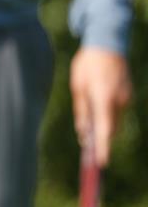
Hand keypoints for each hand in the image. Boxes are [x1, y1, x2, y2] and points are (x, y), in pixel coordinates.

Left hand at [70, 47, 131, 167]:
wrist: (108, 43)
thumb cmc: (87, 65)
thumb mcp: (78, 87)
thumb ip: (82, 111)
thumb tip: (84, 132)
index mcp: (104, 98)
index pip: (104, 129)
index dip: (103, 148)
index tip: (101, 162)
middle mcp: (119, 100)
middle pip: (111, 128)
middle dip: (102, 141)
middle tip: (90, 155)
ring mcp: (126, 97)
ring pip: (114, 120)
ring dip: (104, 127)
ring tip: (89, 134)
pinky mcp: (128, 94)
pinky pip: (117, 110)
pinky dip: (108, 116)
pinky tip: (97, 112)